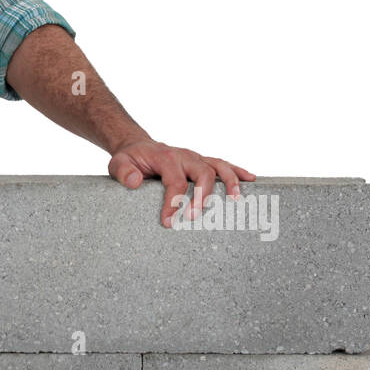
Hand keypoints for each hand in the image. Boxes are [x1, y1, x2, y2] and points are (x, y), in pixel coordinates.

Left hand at [107, 136, 255, 227]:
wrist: (137, 146)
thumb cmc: (130, 158)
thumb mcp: (118, 163)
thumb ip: (123, 172)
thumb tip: (134, 182)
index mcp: (166, 157)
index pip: (174, 181)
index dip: (173, 202)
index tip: (169, 222)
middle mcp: (184, 156)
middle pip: (202, 173)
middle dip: (202, 196)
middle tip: (194, 218)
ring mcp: (195, 158)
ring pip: (218, 166)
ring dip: (229, 181)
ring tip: (236, 199)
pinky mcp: (202, 162)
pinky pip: (222, 164)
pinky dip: (237, 171)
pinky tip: (251, 179)